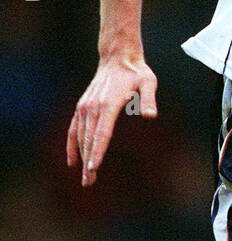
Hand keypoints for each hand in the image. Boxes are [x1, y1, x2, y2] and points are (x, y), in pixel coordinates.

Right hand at [67, 54, 157, 186]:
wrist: (117, 58)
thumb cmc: (136, 72)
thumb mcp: (149, 82)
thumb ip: (149, 99)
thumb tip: (151, 115)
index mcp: (108, 104)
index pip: (102, 133)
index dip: (97, 151)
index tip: (93, 167)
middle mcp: (93, 107)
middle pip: (89, 139)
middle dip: (88, 162)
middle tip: (89, 183)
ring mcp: (85, 107)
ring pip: (80, 136)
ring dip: (81, 157)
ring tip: (86, 178)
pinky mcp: (82, 107)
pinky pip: (73, 129)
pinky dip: (71, 144)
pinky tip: (72, 161)